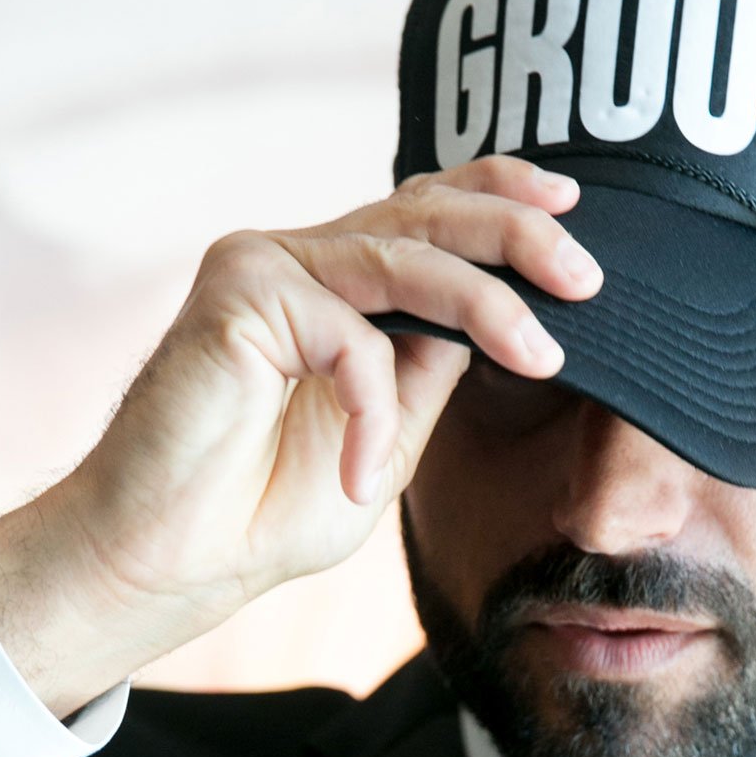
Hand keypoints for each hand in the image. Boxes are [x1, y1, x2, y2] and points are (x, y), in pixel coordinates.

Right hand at [0, 157, 602, 715]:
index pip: (428, 210)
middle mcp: (299, 259)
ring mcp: (265, 266)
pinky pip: (349, 335)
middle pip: (426, 211)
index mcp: (335, 285)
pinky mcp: (237, 291)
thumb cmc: (259, 515)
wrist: (168, 562)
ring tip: (543, 355)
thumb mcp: (383, 441)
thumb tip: (509, 319)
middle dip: (519, 235)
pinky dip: (369, 410)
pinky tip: (355, 473)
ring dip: (488, 302)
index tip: (572, 210)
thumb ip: (428, 375)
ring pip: (403, 255)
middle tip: (587, 276)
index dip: (501, 194)